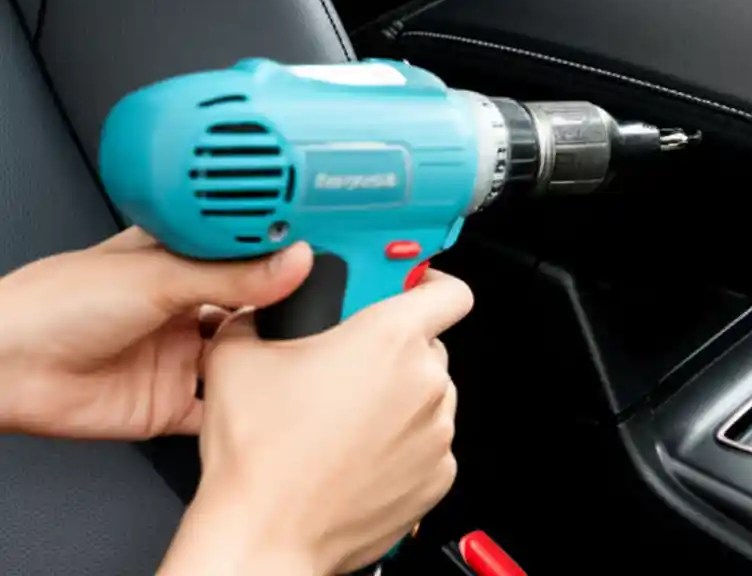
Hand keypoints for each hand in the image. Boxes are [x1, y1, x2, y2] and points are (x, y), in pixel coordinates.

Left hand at [0, 227, 311, 438]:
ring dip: (268, 360)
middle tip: (331, 307)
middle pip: (249, 308)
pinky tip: (271, 401)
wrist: (2, 368)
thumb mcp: (156, 276)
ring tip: (310, 353)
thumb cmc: (53, 305)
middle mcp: (180, 308)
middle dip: (284, 309)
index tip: (328, 252)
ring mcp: (176, 357)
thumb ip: (232, 276)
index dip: (281, 254)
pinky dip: (244, 411)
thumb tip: (295, 263)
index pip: (243, 253)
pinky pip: (219, 411)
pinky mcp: (169, 404)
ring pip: (241, 360)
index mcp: (176, 262)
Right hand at [159, 269, 471, 575]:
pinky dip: (402, 442)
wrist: (266, 533)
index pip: (450, 291)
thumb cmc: (259, 454)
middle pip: (429, 345)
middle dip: (395, 348)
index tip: (409, 287)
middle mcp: (425, 383)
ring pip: (429, 395)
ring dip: (399, 397)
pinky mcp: (438, 475)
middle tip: (349, 365)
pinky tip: (356, 452)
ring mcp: (437, 432)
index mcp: (390, 339)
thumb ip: (263, 311)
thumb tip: (265, 303)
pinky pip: (428, 443)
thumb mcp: (238, 354)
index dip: (429, 283)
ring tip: (345, 418)